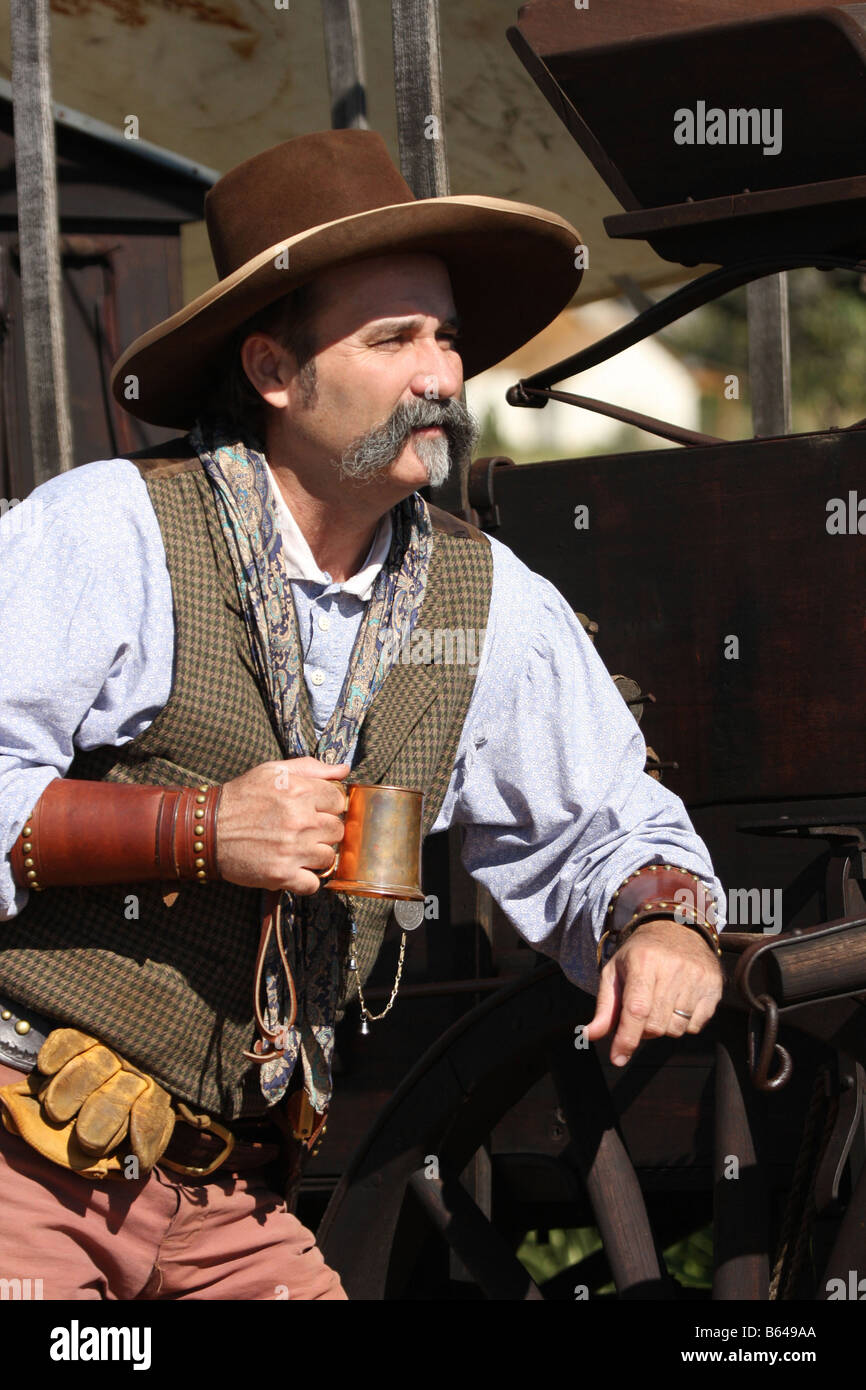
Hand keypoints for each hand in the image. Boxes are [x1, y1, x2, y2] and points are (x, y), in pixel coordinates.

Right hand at [215, 757, 349, 895]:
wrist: (207, 830)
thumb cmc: (241, 797)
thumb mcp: (272, 771)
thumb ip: (311, 768)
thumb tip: (344, 770)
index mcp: (299, 791)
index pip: (338, 800)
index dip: (328, 806)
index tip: (314, 810)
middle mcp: (300, 820)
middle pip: (337, 830)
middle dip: (323, 830)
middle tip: (304, 830)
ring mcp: (292, 849)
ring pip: (329, 857)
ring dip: (316, 855)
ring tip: (297, 849)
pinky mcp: (282, 874)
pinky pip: (313, 884)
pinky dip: (306, 880)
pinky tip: (293, 869)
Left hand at [585, 918, 722, 1066]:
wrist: (677, 929)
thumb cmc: (640, 955)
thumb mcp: (615, 973)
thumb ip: (604, 1008)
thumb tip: (590, 1036)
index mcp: (644, 961)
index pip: (636, 1010)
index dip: (626, 1038)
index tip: (617, 1058)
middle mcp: (673, 968)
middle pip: (656, 1025)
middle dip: (642, 1031)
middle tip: (639, 1014)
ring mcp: (697, 977)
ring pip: (676, 1029)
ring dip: (663, 1028)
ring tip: (659, 1005)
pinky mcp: (714, 987)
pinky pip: (696, 1027)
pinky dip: (683, 1025)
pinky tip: (677, 1004)